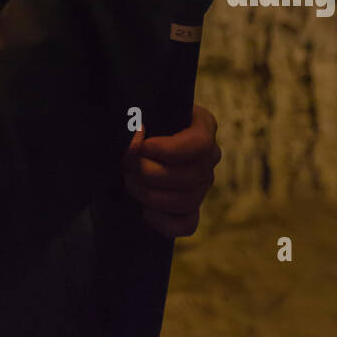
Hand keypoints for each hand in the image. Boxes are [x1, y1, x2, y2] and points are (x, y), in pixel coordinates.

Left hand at [121, 104, 221, 236]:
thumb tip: (139, 136)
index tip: (143, 146)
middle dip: (152, 174)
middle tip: (127, 167)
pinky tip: (144, 211)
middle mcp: (209, 155)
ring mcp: (203, 184)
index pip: (200, 143)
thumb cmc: (135, 119)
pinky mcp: (191, 208)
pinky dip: (164, 223)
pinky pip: (187, 225)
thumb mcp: (135, 112)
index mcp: (203, 124)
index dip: (170, 149)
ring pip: (189, 201)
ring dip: (152, 196)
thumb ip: (135, 120)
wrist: (129, 140)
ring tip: (130, 183)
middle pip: (192, 176)